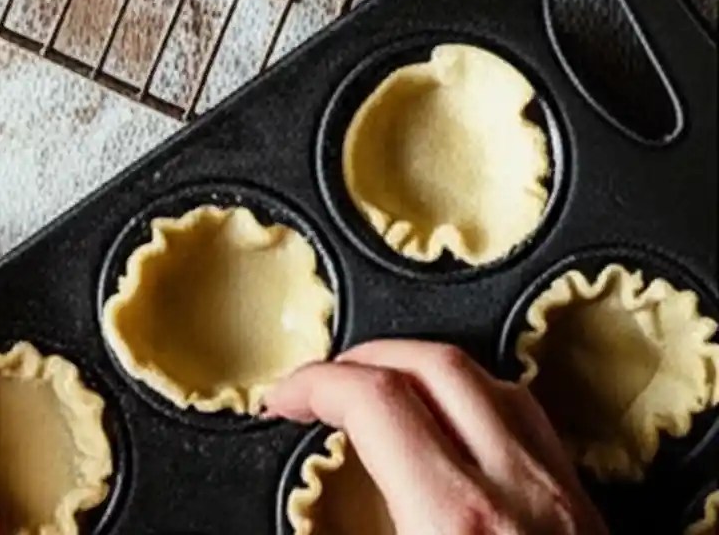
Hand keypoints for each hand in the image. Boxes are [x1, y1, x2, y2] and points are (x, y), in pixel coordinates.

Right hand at [264, 339, 607, 534]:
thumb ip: (348, 526)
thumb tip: (308, 514)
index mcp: (454, 517)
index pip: (373, 401)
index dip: (311, 384)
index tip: (284, 399)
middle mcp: (516, 493)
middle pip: (435, 366)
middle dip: (366, 358)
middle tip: (327, 382)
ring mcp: (563, 497)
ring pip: (494, 383)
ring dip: (426, 371)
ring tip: (386, 393)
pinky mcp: (590, 510)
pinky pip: (535, 424)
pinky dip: (483, 403)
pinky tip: (460, 430)